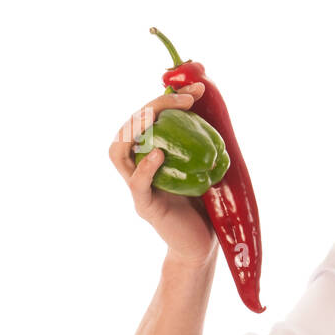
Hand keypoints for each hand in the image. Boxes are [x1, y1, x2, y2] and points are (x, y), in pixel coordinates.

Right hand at [108, 82, 216, 265]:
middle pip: (129, 127)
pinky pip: (137, 184)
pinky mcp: (145, 206)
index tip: (196, 89)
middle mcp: (138, 166)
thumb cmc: (207, 204)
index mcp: (151, 153)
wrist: (203, 244)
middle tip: (184, 98)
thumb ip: (202, 142)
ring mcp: (138, 186)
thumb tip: (215, 106)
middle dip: (153, 105)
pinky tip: (158, 153)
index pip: (149, 118)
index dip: (168, 98)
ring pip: (119, 152)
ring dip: (135, 128)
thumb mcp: (206, 165)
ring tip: (155, 114)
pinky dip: (145, 167)